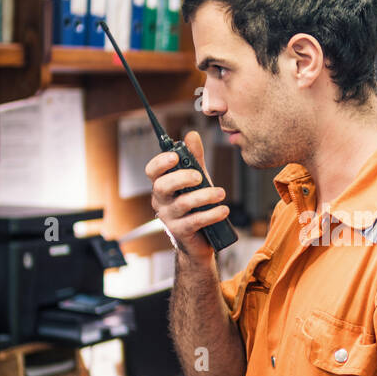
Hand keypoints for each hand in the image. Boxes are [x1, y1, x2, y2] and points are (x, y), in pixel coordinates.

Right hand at [145, 130, 229, 262]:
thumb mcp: (196, 179)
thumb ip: (194, 158)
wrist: (199, 240)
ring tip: (221, 193)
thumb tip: (192, 134)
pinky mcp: (180, 232)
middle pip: (163, 186)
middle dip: (181, 178)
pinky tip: (224, 210)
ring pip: (183, 204)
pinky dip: (212, 214)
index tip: (175, 157)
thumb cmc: (196, 206)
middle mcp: (160, 201)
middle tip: (200, 176)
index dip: (161, 162)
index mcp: (161, 185)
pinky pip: (195, 221)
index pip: (152, 171)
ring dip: (204, 196)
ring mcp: (169, 218)